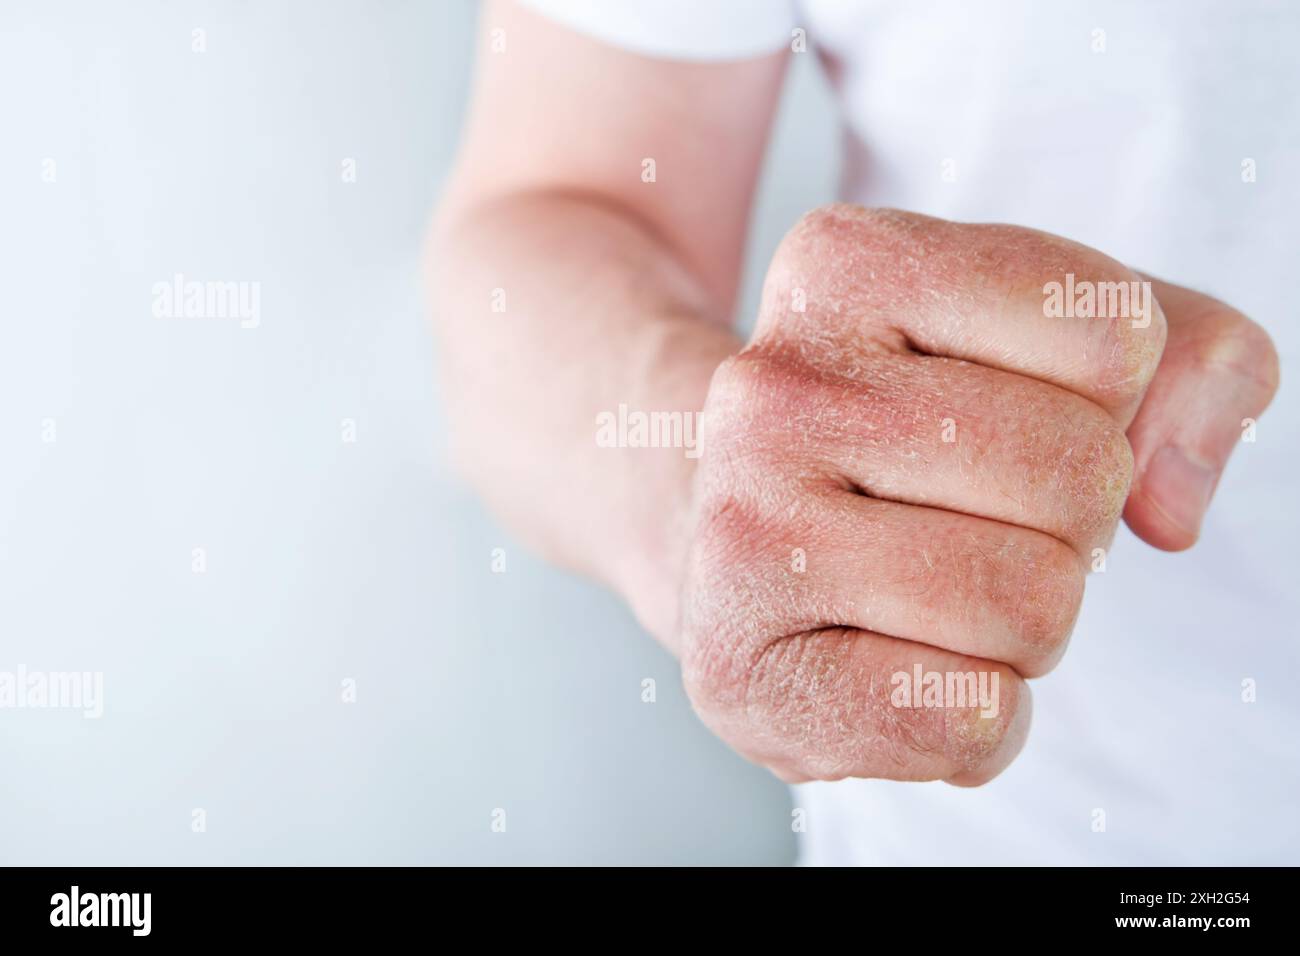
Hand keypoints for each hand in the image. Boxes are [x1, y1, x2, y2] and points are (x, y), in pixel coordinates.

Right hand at [677, 205, 1277, 784]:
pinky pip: (970, 718)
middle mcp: (771, 388)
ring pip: (1035, 605)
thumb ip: (1191, 363)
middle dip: (1071, 525)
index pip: (1116, 335)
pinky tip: (904, 669)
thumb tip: (1170, 509)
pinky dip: (982, 717)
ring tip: (935, 595)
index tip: (1008, 413)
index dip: (1109, 402)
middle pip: (1083, 478)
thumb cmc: (907, 438)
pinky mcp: (739, 672)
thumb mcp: (1051, 344)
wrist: (725, 532)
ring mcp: (740, 531)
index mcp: (840, 265)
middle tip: (973, 521)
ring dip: (1028, 626)